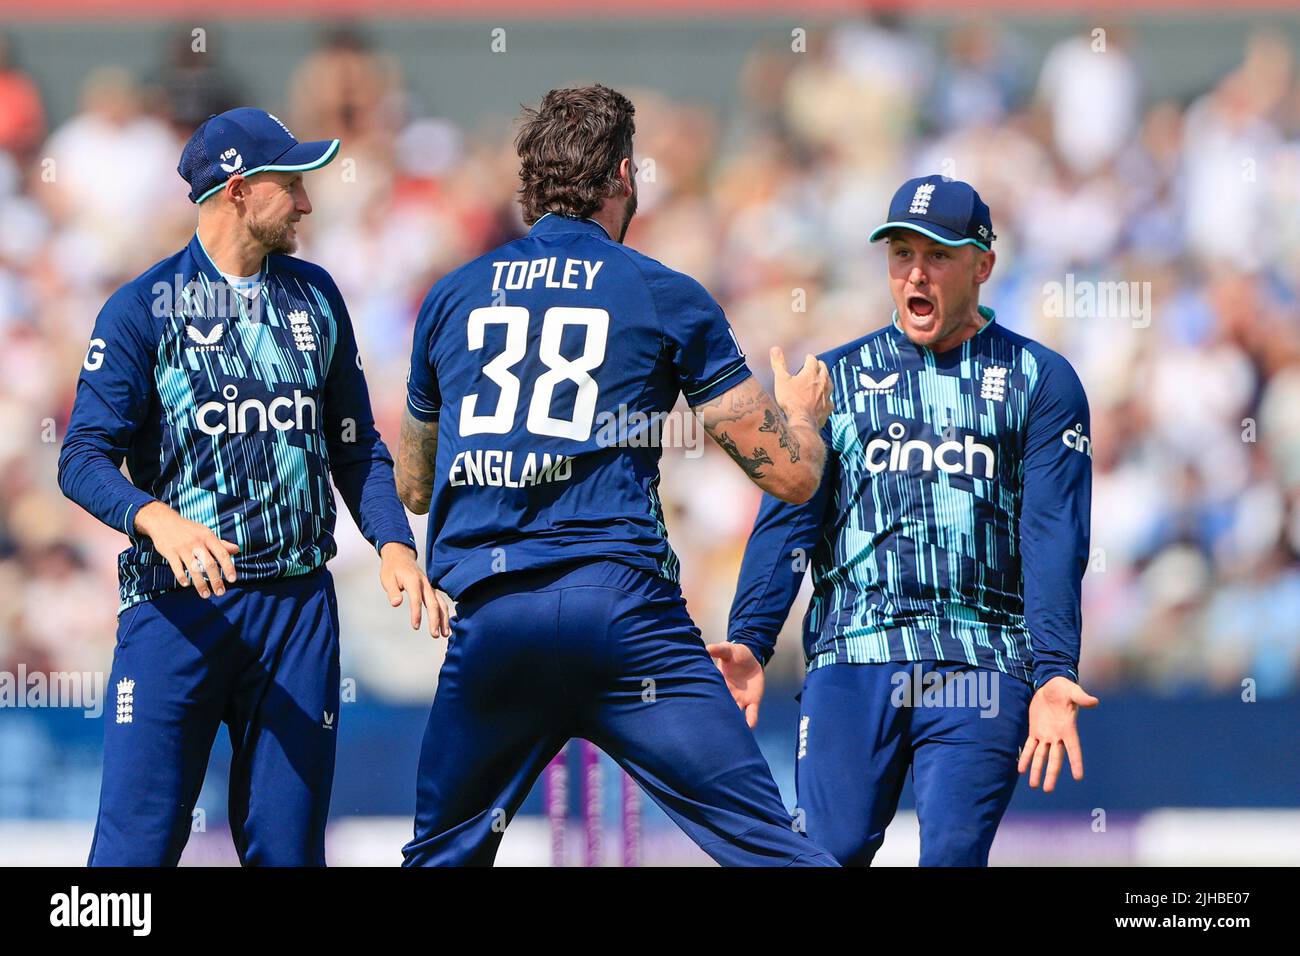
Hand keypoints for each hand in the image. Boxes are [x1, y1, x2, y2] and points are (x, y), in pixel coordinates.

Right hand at [134, 501, 237, 597]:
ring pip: (193, 568)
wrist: (163, 521)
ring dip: (200, 583)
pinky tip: (186, 585)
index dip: (229, 567)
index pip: (222, 553)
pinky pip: (176, 567)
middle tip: (220, 593)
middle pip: (209, 564)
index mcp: (208, 537)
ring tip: (205, 595)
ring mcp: (182, 548)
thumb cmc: (189, 529)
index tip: (233, 580)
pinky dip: (181, 577)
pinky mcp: (170, 552)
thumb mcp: (206, 532)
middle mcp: (197, 542)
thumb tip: (237, 550)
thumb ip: (221, 543)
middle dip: (216, 580)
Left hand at [379, 542, 451, 637]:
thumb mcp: (387, 578)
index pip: (416, 600)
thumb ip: (392, 591)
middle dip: (435, 620)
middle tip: (435, 635)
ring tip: (445, 633)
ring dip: (444, 619)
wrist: (401, 556)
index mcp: (413, 581)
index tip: (415, 627)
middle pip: (433, 603)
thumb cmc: (392, 568)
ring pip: (440, 603)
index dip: (416, 614)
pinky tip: (445, 624)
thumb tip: (396, 604)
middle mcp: (425, 584)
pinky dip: (444, 613)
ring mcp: (430, 586)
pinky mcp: (431, 589)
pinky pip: (440, 602)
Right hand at [707, 641, 764, 728]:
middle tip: (711, 729)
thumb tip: (708, 648)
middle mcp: (727, 695)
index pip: (711, 695)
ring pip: (735, 715)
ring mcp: (740, 700)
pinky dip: (750, 721)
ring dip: (732, 723)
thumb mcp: (728, 650)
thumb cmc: (735, 654)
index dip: (706, 703)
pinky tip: (749, 728)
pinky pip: (751, 713)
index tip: (701, 712)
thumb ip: (720, 650)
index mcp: (718, 684)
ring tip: (729, 734)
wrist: (750, 658)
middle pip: (721, 709)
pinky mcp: (752, 701)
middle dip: (717, 718)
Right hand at [771, 346, 832, 427]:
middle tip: (817, 365)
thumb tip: (775, 348)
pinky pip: (830, 400)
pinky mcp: (828, 408)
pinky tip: (826, 400)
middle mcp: (822, 382)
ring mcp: (827, 395)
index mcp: (810, 374)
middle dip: (820, 366)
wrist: (802, 421)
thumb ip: (779, 364)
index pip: (812, 360)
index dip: (809, 358)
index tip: (807, 357)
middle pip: (824, 370)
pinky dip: (828, 398)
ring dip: (826, 379)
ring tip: (823, 379)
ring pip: (830, 383)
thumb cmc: (791, 400)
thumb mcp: (781, 380)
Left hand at [1018, 676, 1098, 791]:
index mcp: (1068, 729)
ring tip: (1034, 785)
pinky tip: (1021, 769)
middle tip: (1048, 790)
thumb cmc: (1064, 688)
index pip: (1073, 749)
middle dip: (1051, 774)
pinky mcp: (1035, 730)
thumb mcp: (1072, 691)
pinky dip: (1026, 757)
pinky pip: (1030, 747)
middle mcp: (1057, 736)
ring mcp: (1046, 734)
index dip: (1076, 762)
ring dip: (1037, 770)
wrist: (1051, 684)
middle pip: (1054, 759)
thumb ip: (1082, 698)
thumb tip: (1094, 701)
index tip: (1078, 777)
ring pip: (1041, 756)